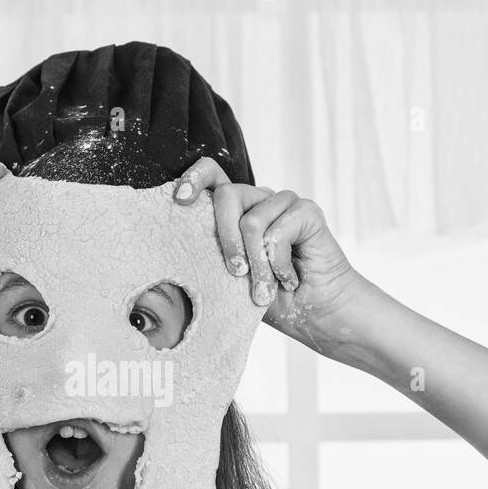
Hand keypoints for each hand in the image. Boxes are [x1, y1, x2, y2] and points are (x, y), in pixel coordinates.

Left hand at [172, 157, 362, 352]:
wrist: (314, 313)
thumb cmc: (270, 299)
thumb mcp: (229, 281)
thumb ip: (209, 259)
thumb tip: (173, 252)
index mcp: (235, 211)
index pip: (211, 175)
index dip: (194, 179)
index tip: (180, 200)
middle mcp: (258, 200)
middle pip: (228, 194)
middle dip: (226, 239)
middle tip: (236, 274)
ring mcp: (283, 203)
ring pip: (252, 221)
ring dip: (258, 266)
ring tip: (265, 290)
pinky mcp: (306, 211)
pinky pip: (279, 232)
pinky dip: (279, 265)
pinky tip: (289, 279)